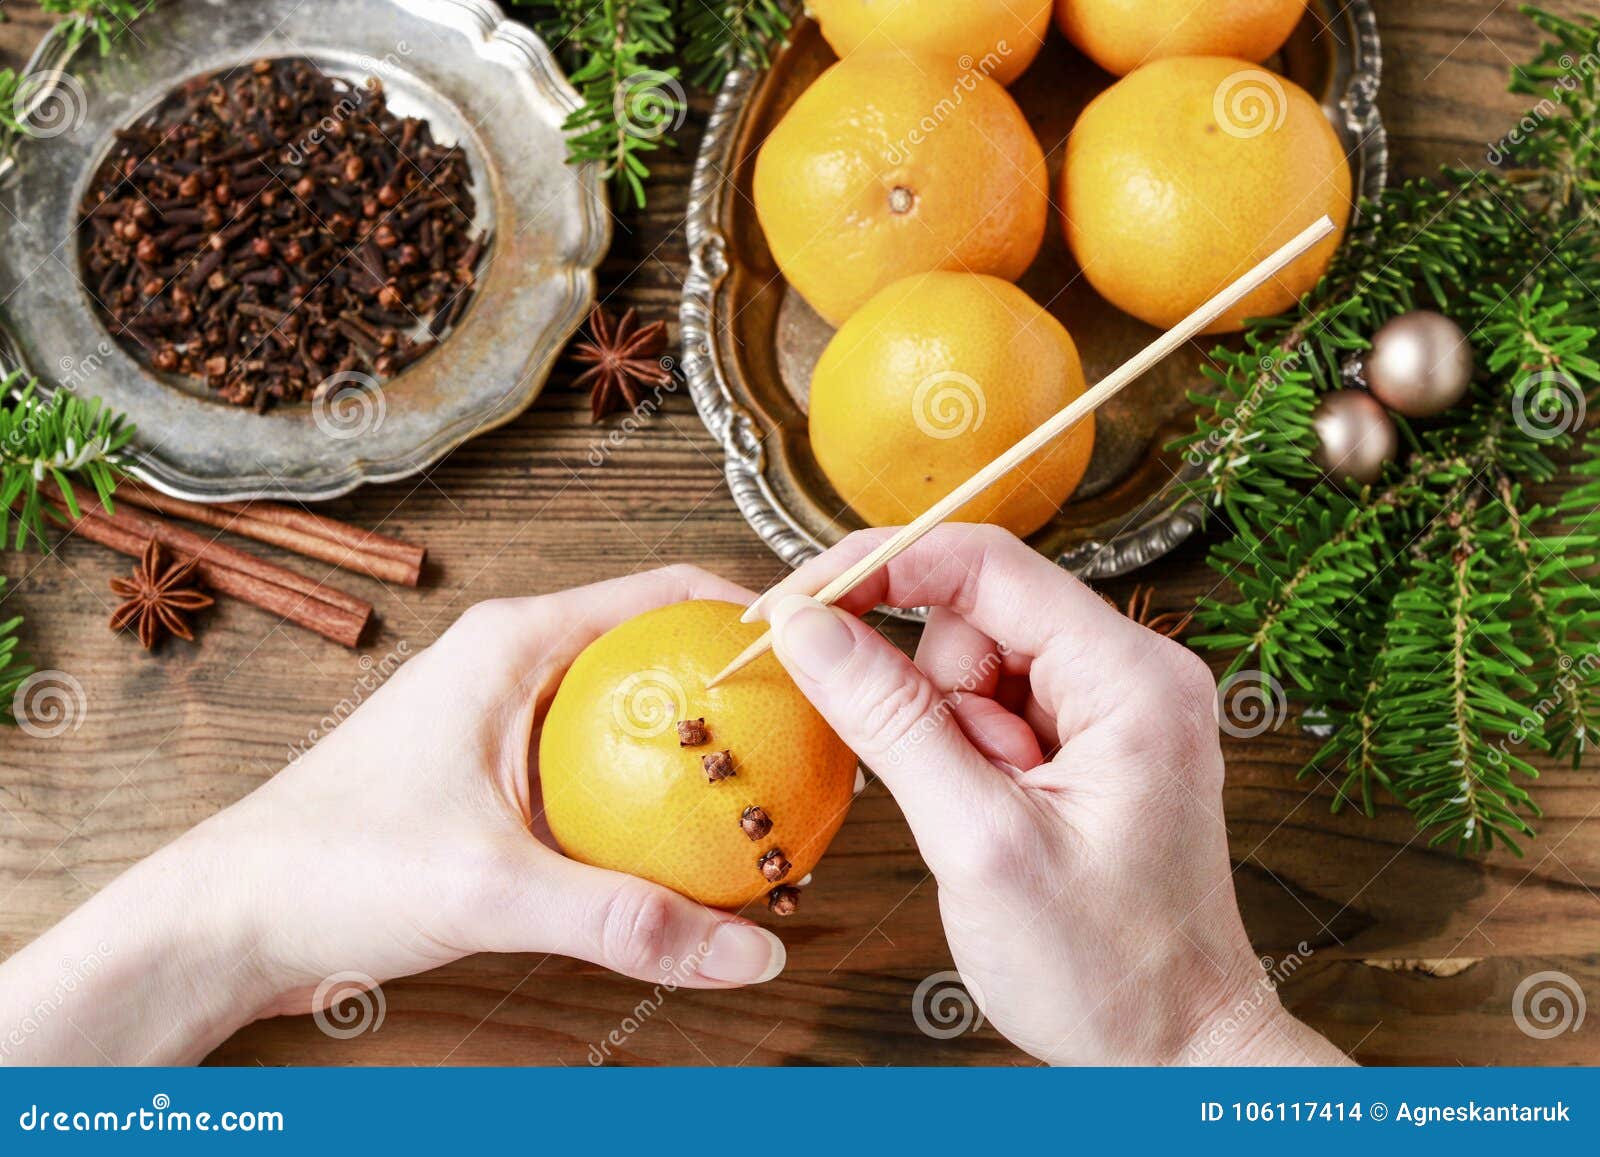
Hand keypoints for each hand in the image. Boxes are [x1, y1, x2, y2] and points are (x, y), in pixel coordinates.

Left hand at [0, 567, 786, 1064]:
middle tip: (816, 746)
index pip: (664, 593)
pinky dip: (650, 804)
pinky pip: (599, 776)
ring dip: (696, 755)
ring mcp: (505, 723)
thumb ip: (628, 920)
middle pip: (657, 656)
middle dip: (738, 695)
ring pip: (630, 720)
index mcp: (515, 643)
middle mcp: (516, 667)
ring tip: (775, 803)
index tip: (825, 657)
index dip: (753, 615)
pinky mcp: (497, 780)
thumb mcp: (494, 889)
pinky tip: (692, 857)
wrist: (231, 918)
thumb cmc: (333, 869)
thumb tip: (750, 950)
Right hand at [751, 525, 1347, 1065]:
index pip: (985, 564)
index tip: (796, 603)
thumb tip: (808, 628)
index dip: (877, 568)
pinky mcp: (1091, 741)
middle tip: (953, 789)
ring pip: (974, 667)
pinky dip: (969, 759)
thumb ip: (890, 721)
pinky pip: (993, 711)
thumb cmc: (1109, 969)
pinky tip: (995, 817)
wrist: (1177, 1050)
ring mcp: (1114, 706)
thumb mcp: (980, 842)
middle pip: (974, 616)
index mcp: (1130, 677)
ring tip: (987, 818)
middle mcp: (1132, 671)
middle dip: (931, 696)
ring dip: (952, 738)